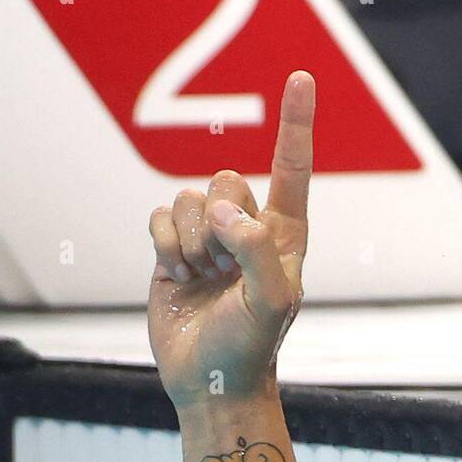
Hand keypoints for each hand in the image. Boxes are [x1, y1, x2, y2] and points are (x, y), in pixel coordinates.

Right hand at [147, 71, 314, 411]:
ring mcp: (209, 239)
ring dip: (189, 242)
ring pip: (186, 199)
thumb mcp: (270, 302)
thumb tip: (226, 212)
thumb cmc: (250, 347)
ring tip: (203, 280)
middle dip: (216, 223)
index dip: (295, 124)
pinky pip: (158, 216)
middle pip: (223, 180)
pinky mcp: (173, 249)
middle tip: (223, 269)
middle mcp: (248, 230)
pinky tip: (180, 277)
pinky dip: (164, 246)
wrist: (210, 383)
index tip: (303, 79)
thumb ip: (257, 250)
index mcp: (284, 236)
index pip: (291, 170)